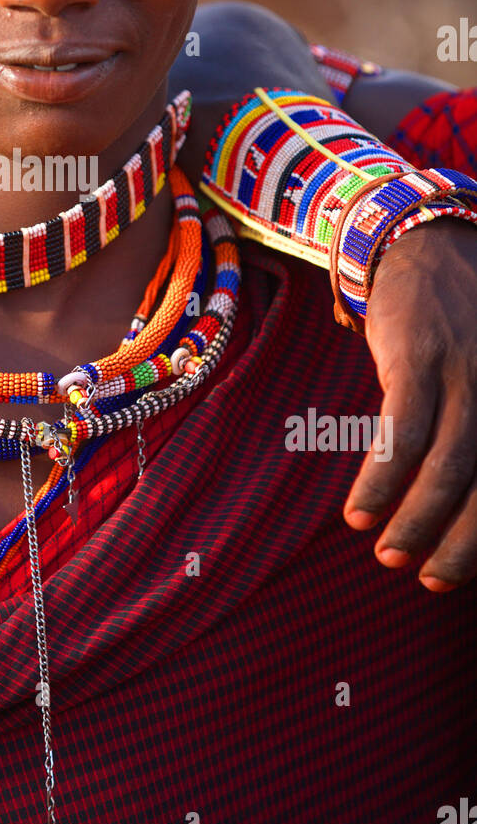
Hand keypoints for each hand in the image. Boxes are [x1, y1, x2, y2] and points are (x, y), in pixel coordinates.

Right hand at [343, 219, 476, 590]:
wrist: (421, 242)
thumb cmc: (457, 321)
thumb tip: (464, 495)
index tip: (457, 572)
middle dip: (460, 545)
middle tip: (431, 581)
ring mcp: (466, 371)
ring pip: (448, 467)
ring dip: (416, 521)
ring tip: (388, 555)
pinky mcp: (417, 357)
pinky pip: (401, 433)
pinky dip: (381, 479)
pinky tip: (358, 508)